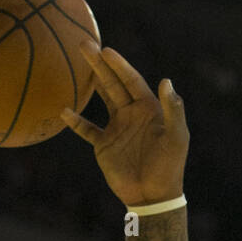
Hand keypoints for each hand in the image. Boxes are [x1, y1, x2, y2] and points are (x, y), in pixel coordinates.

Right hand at [62, 45, 187, 208]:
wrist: (153, 196)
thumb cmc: (169, 166)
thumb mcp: (176, 137)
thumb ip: (173, 109)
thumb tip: (166, 80)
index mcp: (148, 108)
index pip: (131, 80)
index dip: (119, 65)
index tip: (106, 50)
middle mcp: (131, 114)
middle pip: (113, 83)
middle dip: (99, 64)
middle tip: (85, 44)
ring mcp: (117, 128)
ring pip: (101, 99)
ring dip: (89, 82)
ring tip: (74, 62)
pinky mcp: (104, 145)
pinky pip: (87, 129)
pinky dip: (76, 121)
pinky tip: (64, 110)